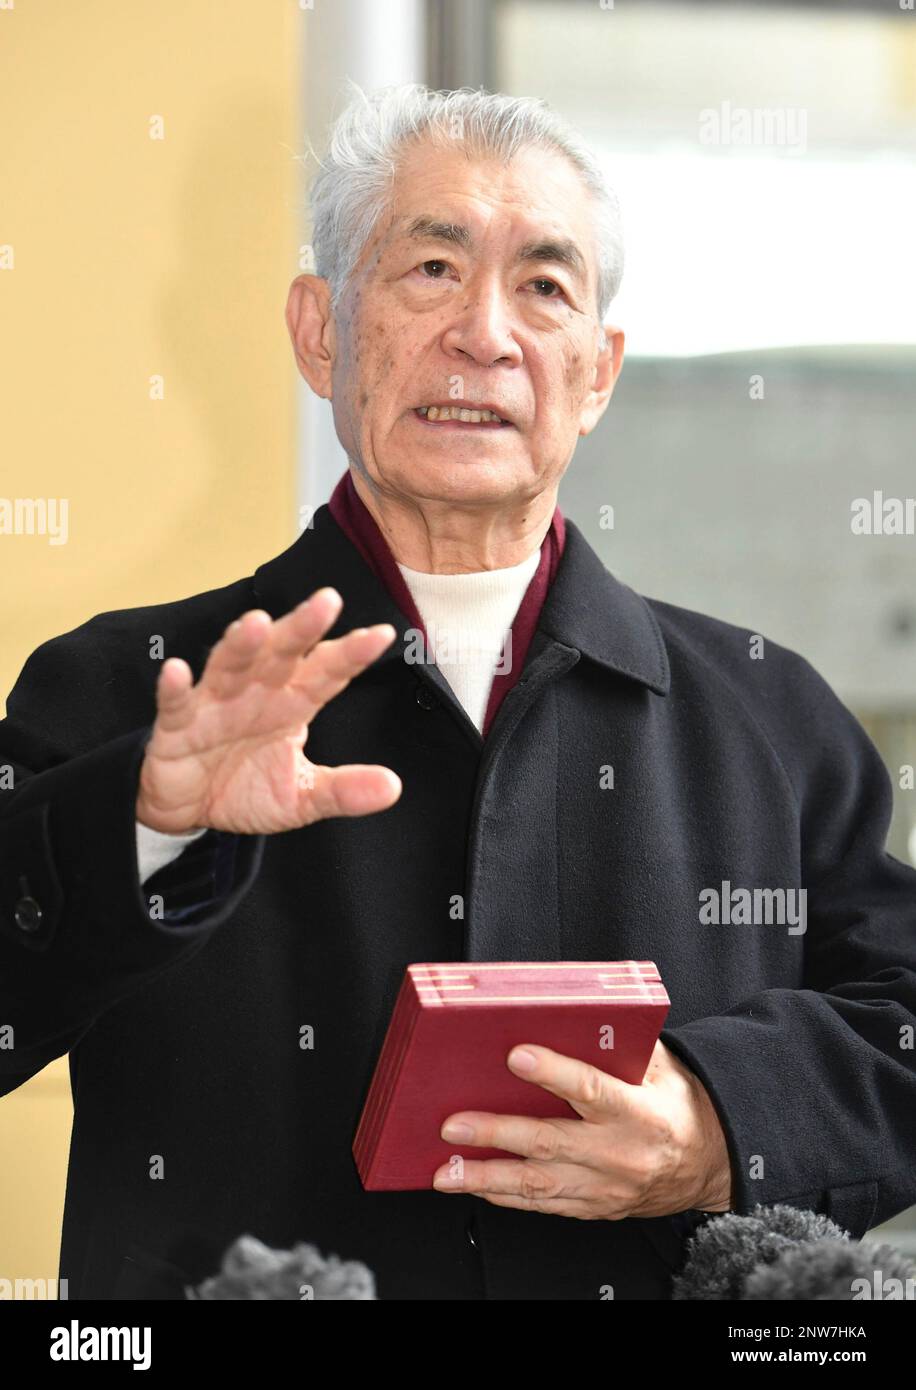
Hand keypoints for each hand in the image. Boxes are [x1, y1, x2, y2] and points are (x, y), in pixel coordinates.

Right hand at [136, 587, 401, 834]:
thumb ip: (344, 790)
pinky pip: (175, 704)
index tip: (383, 635)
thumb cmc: (247, 789)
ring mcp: (214, 705)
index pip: (327, 672)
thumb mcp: (302, 797)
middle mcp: (256, 693)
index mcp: (292, 703)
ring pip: (230, 666)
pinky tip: (177, 670)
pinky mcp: (175, 726)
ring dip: (242, 645)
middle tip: (327, 601)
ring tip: (256, 623)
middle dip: (302, 628)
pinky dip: (173, 687)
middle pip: (282, 654)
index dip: (352, 654)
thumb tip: (393, 788)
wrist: (190, 811)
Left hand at [432, 1039, 733, 1217]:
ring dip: (484, 1176)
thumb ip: (619, 1044)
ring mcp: (604, 1186)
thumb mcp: (661, 1065)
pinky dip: (503, 1196)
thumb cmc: (677, 1104)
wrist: (708, 1161)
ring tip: (444, 1170)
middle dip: (495, 1133)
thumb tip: (573, 1015)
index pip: (590, 1088)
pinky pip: (542, 1205)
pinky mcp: (593, 1207)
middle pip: (548, 1142)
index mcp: (637, 1111)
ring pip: (536, 1184)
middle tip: (453, 1125)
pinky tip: (474, 1184)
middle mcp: (618, 1153)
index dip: (552, 1072)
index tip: (516, 1056)